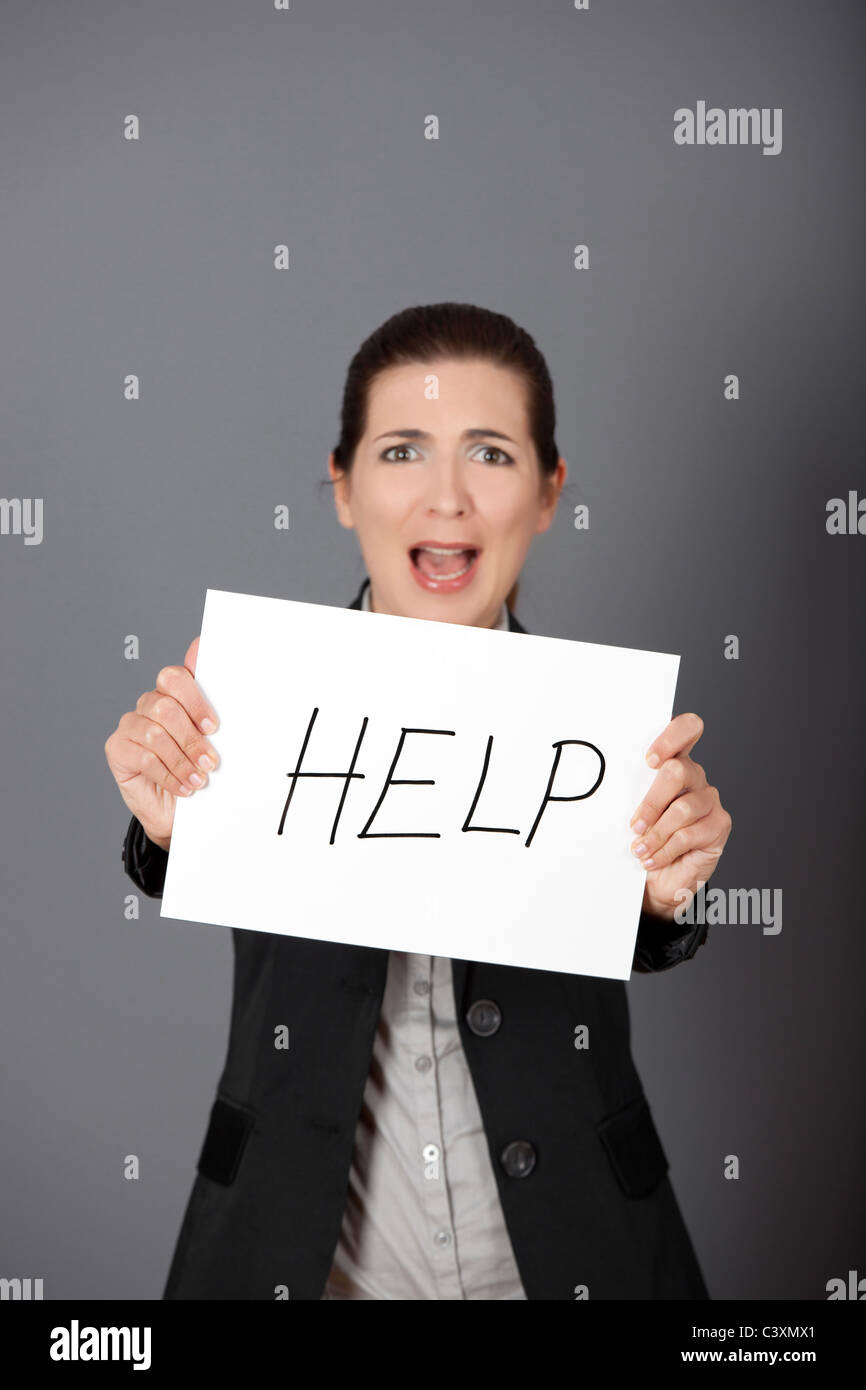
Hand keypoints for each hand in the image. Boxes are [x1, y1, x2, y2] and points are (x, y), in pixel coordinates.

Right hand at [104, 636, 219, 851]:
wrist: (174, 809)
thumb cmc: (194, 770)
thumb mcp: (210, 744)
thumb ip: (213, 719)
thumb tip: (231, 701)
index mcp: (172, 695)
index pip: (174, 678)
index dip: (194, 700)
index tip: (212, 727)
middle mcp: (148, 705)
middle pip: (164, 707)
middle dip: (191, 738)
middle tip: (209, 762)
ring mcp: (130, 725)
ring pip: (154, 734)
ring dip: (181, 761)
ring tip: (198, 780)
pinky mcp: (117, 748)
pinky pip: (143, 758)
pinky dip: (168, 775)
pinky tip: (182, 787)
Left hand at [628, 713, 731, 921]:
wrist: (661, 877)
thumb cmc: (645, 838)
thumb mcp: (632, 811)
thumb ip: (630, 795)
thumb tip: (608, 793)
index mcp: (674, 762)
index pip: (687, 730)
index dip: (671, 738)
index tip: (650, 760)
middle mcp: (695, 777)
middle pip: (678, 770)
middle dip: (651, 801)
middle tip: (635, 825)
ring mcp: (709, 800)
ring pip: (682, 808)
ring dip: (655, 834)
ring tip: (639, 849)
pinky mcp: (719, 824)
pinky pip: (689, 834)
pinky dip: (665, 850)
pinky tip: (652, 859)